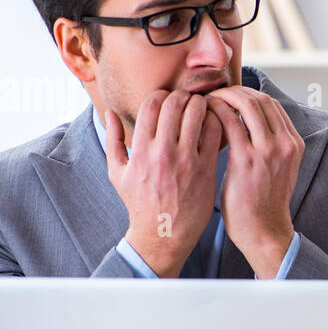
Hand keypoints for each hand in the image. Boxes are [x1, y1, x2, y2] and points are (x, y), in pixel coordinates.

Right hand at [104, 89, 222, 277]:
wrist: (163, 233)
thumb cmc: (139, 203)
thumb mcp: (117, 173)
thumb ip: (113, 141)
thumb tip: (111, 113)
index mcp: (140, 150)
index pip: (152, 103)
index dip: (161, 94)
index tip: (167, 99)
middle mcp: (163, 152)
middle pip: (176, 103)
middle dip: (183, 95)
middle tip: (187, 100)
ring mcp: (187, 160)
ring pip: (198, 113)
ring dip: (201, 104)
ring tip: (201, 108)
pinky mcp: (206, 169)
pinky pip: (215, 132)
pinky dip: (216, 121)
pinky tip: (214, 124)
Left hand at [204, 86, 303, 277]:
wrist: (263, 231)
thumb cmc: (264, 203)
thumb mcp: (279, 169)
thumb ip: (271, 146)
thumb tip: (250, 125)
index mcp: (294, 143)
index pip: (272, 103)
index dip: (248, 94)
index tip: (229, 97)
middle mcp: (285, 143)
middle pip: (260, 98)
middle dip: (234, 91)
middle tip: (214, 95)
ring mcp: (268, 150)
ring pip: (246, 103)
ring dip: (223, 97)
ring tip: (207, 102)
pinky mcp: (247, 159)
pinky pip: (229, 121)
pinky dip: (215, 111)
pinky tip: (203, 115)